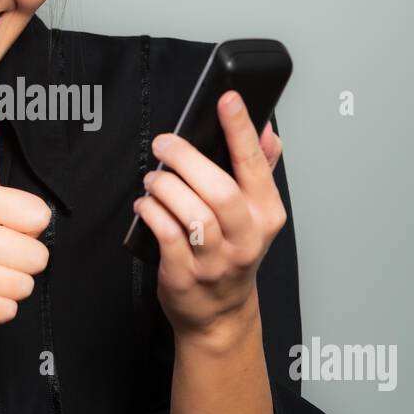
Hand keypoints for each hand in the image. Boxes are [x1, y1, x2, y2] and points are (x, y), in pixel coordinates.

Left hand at [132, 91, 285, 336]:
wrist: (220, 314)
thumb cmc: (234, 254)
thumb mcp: (256, 214)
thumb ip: (261, 169)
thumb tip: (267, 129)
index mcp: (266, 215)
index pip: (255, 165)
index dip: (241, 129)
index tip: (228, 99)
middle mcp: (245, 238)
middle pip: (219, 190)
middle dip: (186, 159)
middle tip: (164, 144)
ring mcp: (216, 261)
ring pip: (191, 213)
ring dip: (165, 187)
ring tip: (154, 179)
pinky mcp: (185, 276)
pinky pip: (167, 236)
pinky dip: (152, 214)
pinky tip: (146, 204)